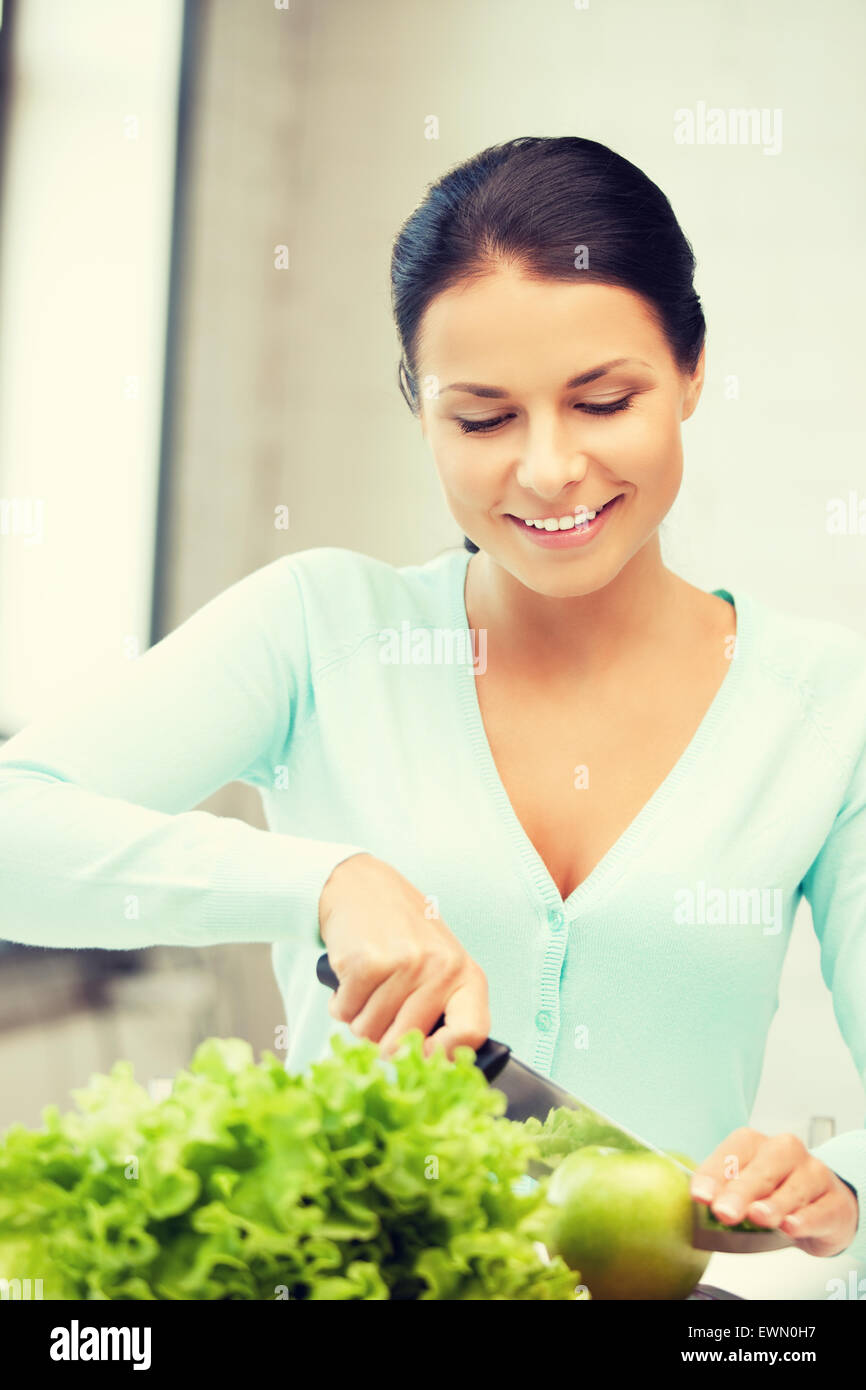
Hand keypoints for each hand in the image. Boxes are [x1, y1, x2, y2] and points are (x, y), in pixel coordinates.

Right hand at [317, 853, 489, 1061]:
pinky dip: (341, 1003)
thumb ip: (441, 1013)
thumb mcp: (438, 968)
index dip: (444, 1059)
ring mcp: (404, 964)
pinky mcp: (366, 962)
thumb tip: (426, 1072)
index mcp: (466, 976)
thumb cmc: (403, 935)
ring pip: (368, 1032)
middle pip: (405, 1045)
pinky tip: (352, 977)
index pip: (471, 1033)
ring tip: (368, 987)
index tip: (421, 1060)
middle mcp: (441, 969)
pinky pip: (344, 1012)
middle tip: (380, 1011)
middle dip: (382, 1040)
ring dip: (359, 1019)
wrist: (363, 886)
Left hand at [689, 1127, 858, 1256]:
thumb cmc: (774, 1195)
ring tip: (758, 1217)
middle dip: (741, 1191)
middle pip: (763, 1168)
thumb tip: (700, 1203)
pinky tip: (791, 1226)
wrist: (823, 1209)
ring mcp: (815, 1174)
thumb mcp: (745, 1191)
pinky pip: (820, 1210)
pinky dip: (805, 1219)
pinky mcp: (836, 1202)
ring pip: (794, 1188)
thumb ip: (723, 1193)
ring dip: (773, 1204)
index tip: (700, 1197)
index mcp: (756, 1143)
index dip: (714, 1175)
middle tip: (724, 1212)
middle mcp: (787, 1151)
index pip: (732, 1153)